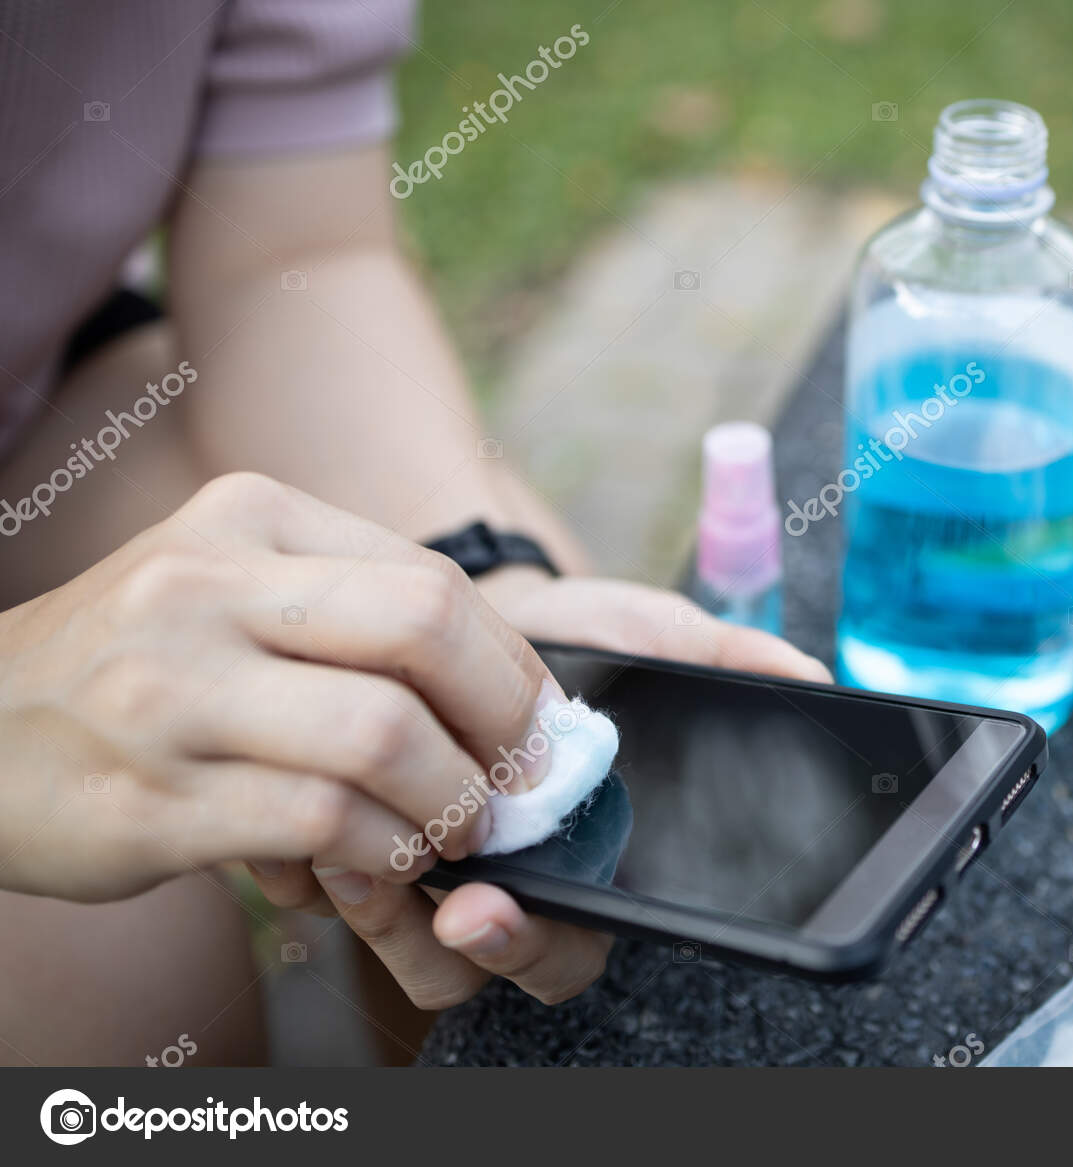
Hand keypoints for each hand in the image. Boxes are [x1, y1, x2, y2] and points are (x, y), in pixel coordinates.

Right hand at [0, 472, 557, 901]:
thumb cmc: (137, 665)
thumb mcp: (232, 587)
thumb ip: (353, 612)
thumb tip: (511, 691)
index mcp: (249, 517)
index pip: (431, 581)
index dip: (512, 666)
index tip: (544, 725)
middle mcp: (204, 585)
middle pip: (425, 629)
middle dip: (505, 719)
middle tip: (527, 782)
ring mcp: (170, 689)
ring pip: (383, 734)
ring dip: (452, 800)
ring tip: (460, 831)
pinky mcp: (151, 797)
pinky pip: (321, 822)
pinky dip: (384, 850)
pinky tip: (385, 860)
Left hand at [265, 568, 832, 1010]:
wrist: (460, 603)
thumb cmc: (573, 633)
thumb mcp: (651, 634)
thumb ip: (729, 658)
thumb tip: (810, 676)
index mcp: (589, 857)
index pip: (576, 945)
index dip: (534, 944)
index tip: (485, 910)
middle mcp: (517, 886)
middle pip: (482, 971)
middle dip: (442, 942)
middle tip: (411, 886)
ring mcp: (438, 877)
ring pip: (406, 954)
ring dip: (372, 910)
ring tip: (341, 840)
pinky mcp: (366, 850)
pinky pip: (339, 905)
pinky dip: (313, 871)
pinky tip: (302, 817)